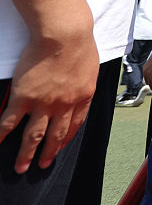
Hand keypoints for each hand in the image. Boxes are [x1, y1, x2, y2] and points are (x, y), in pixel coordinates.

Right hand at [0, 30, 97, 172]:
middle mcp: (64, 105)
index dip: (67, 137)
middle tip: (42, 166)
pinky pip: (9, 121)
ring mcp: (43, 104)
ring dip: (26, 154)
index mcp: (82, 97)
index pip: (75, 124)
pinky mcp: (23, 98)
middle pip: (55, 135)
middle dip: (48, 153)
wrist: (64, 36)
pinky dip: (2, 134)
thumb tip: (79, 84)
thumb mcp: (89, 67)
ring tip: (20, 167)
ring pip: (33, 135)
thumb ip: (82, 81)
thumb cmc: (79, 44)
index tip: (61, 147)